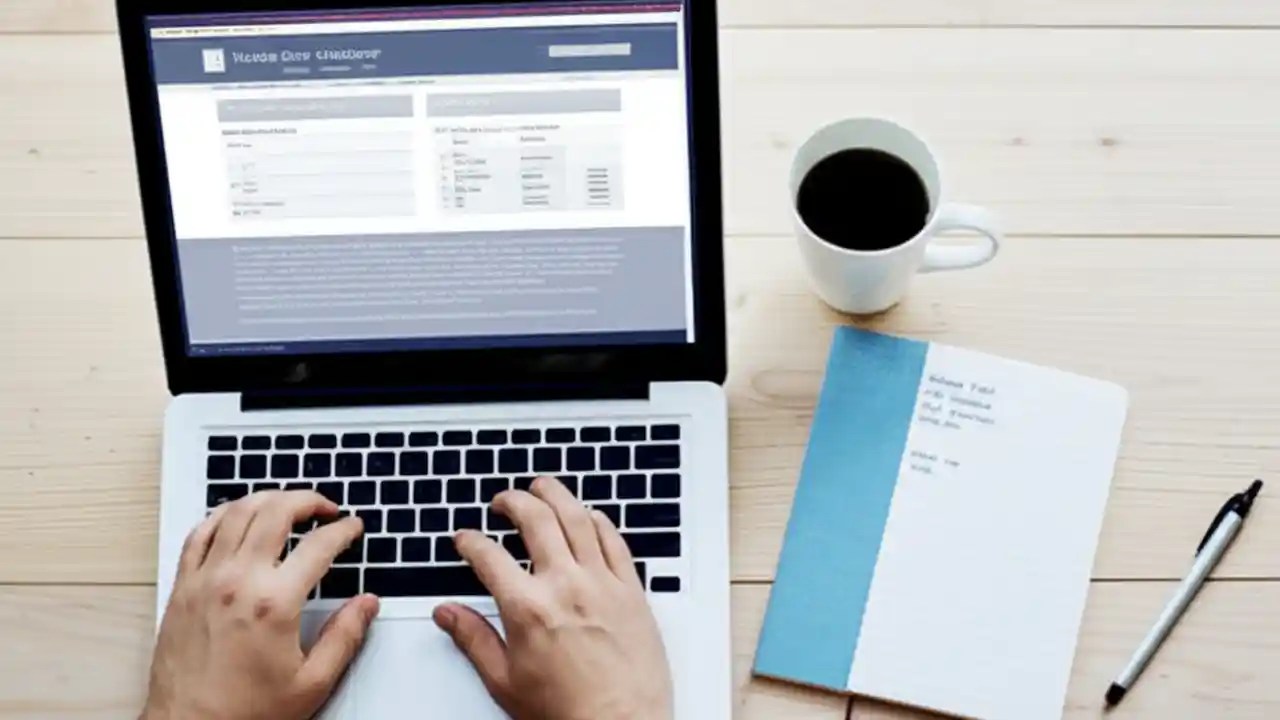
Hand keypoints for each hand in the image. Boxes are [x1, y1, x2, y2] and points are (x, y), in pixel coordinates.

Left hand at [142, 491, 378, 719]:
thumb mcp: (311, 683)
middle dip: (308, 500)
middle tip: (325, 508)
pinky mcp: (182, 588)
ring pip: (236, 513)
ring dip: (267, 499)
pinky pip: (198, 533)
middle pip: (276, 512)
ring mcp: (204, 581)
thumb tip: (366, 604)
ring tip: (287, 505)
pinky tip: (237, 517)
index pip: (319, 545)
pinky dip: (222, 515)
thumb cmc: (244, 713)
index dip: (343, 530)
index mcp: (274, 604)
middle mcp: (237, 582)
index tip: (352, 528)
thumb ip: (344, 636)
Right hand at [433, 476, 672, 719]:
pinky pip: (615, 540)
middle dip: (513, 501)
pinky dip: (599, 520)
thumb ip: (474, 639)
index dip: (470, 541)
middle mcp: (566, 587)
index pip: (489, 556)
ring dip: (556, 495)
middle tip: (503, 501)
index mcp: (529, 609)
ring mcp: (603, 584)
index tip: (466, 539)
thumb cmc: (568, 713)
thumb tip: (448, 614)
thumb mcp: (505, 682)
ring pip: (578, 518)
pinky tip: (589, 515)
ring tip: (542, 487)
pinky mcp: (632, 590)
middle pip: (536, 520)